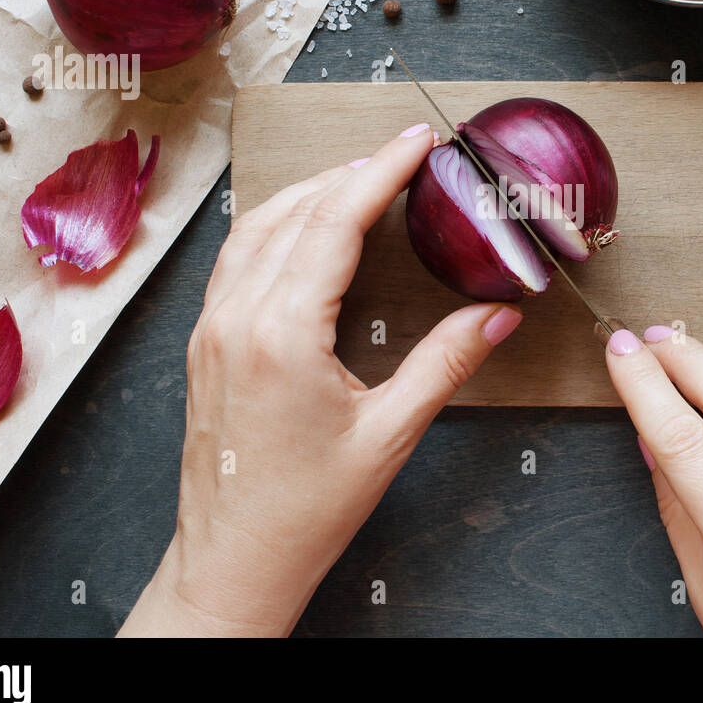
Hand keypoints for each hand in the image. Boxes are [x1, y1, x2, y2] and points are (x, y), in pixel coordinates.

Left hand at [120, 123, 523, 636]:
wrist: (232, 561)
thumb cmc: (303, 510)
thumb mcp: (389, 435)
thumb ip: (445, 365)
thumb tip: (496, 316)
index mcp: (281, 334)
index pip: (336, 221)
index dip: (383, 171)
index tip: (417, 141)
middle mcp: (236, 318)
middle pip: (295, 211)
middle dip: (352, 172)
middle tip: (403, 155)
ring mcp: (212, 328)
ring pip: (257, 227)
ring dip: (309, 192)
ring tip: (360, 179)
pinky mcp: (205, 342)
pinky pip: (237, 258)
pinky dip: (276, 225)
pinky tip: (304, 229)